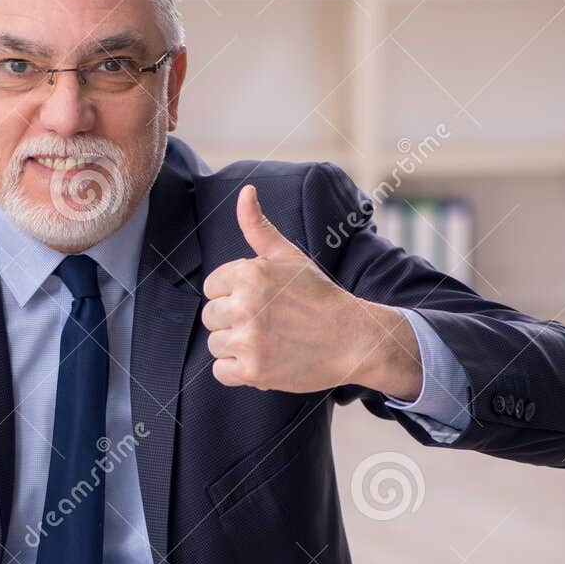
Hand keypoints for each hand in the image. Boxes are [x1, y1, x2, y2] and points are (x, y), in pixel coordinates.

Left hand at [201, 185, 422, 398]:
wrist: (354, 339)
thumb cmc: (318, 296)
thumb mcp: (289, 256)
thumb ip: (258, 227)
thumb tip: (245, 191)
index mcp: (248, 273)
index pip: (211, 287)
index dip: (234, 295)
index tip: (262, 300)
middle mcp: (244, 304)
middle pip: (210, 316)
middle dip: (234, 321)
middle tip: (269, 322)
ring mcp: (249, 339)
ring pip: (215, 344)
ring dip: (237, 347)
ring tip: (269, 341)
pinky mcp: (253, 371)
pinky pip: (220, 372)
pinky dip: (238, 372)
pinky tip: (264, 361)